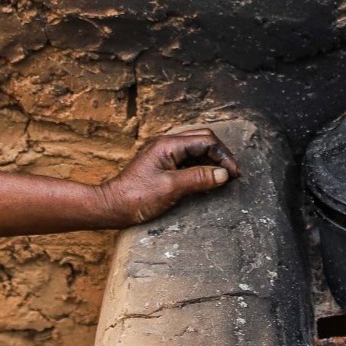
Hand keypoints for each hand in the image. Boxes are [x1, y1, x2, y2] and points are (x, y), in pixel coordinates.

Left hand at [94, 126, 239, 227]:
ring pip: (196, 147)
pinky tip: (207, 178)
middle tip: (232, 174)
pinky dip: (201, 165)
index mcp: (169, 144)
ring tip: (223, 176)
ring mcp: (164, 152)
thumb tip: (223, 174)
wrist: (112, 206)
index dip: (224, 156)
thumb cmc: (136, 198)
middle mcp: (167, 143)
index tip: (234, 174)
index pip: (206, 140)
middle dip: (221, 154)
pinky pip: (188, 157)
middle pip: (203, 139)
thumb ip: (198, 178)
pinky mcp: (162, 163)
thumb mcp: (171, 188)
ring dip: (212, 159)